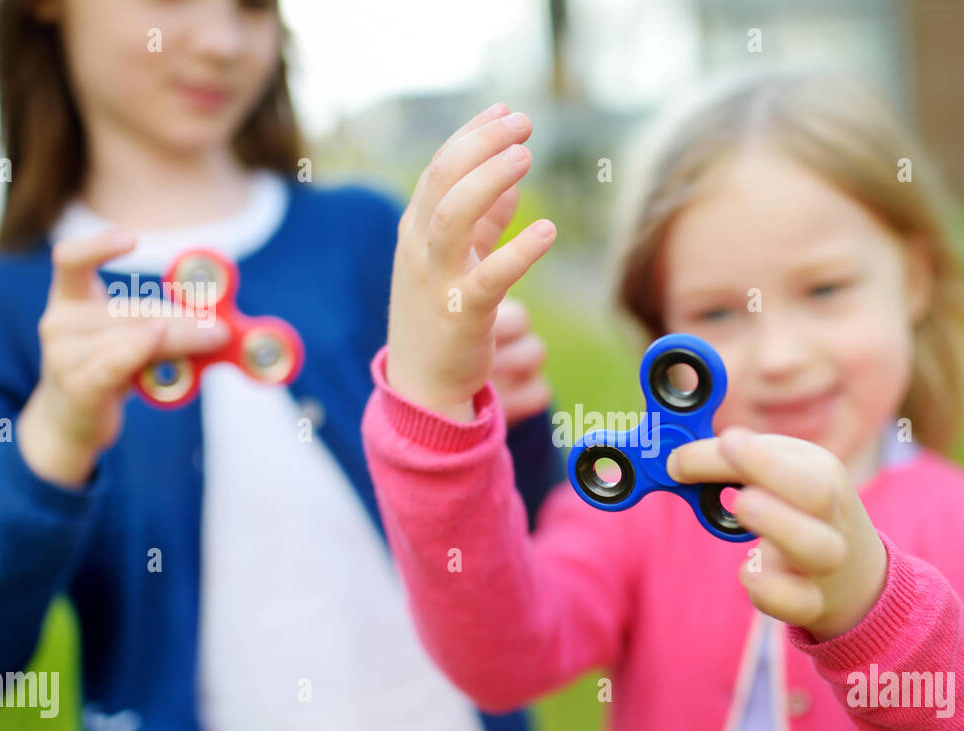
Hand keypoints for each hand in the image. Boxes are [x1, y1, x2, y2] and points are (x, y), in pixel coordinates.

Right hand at [17, 229, 229, 487]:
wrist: (72, 423)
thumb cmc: (107, 372)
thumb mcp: (132, 341)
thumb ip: (163, 324)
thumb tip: (220, 322)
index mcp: (69, 299)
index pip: (70, 260)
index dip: (98, 246)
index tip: (132, 240)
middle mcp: (60, 322)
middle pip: (133, 311)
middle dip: (183, 319)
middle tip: (222, 326)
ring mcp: (63, 355)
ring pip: (134, 336)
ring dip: (180, 339)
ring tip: (211, 341)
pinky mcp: (79, 387)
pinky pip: (114, 363)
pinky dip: (138, 350)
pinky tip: (157, 338)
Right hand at [386, 103, 556, 422]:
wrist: (423, 386)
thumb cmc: (441, 318)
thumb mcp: (458, 261)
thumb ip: (483, 222)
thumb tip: (511, 183)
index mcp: (416, 230)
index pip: (440, 167)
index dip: (472, 134)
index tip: (505, 110)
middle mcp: (420, 248)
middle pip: (443, 178)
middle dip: (482, 143)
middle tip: (523, 125)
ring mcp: (436, 280)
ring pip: (454, 215)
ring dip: (489, 179)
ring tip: (525, 156)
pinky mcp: (460, 314)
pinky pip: (489, 275)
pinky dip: (518, 250)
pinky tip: (547, 231)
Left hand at [667, 426, 888, 639]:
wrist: (854, 577)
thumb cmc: (798, 513)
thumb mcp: (778, 477)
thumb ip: (730, 464)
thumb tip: (678, 457)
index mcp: (820, 472)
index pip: (785, 454)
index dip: (744, 451)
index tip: (689, 455)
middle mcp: (830, 514)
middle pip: (817, 492)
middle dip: (769, 473)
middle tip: (725, 471)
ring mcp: (826, 562)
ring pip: (816, 547)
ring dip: (777, 524)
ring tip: (741, 508)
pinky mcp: (814, 603)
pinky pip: (800, 602)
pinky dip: (773, 591)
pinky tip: (747, 573)